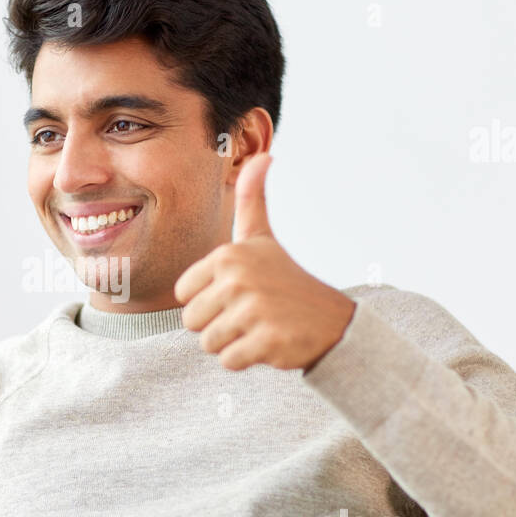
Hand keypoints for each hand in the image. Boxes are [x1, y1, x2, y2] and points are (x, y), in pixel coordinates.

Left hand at [174, 153, 355, 370]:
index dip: (207, 301)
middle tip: (251, 314)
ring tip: (260, 326)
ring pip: (209, 343)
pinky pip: (229, 361)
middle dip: (218, 325)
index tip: (238, 294)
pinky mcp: (266, 341)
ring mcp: (253, 310)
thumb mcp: (264, 238)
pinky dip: (247, 359)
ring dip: (232, 342)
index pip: (183, 295)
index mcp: (229, 255)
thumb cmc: (286, 281)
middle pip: (192, 322)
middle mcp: (238, 279)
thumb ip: (253, 200)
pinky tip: (269, 342)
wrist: (332, 322)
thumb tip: (263, 155)